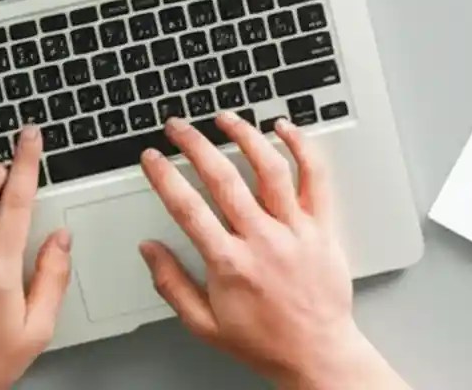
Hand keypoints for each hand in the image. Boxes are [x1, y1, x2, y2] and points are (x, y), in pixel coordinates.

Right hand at [139, 114, 408, 389]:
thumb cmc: (265, 342)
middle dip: (195, 144)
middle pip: (223, 178)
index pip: (187, 207)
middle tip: (178, 127)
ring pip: (269, 168)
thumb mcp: (204, 324)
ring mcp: (295, 230)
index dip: (164, 176)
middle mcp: (262, 240)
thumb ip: (171, 284)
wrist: (317, 354)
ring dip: (245, 136)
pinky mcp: (322, 226)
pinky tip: (285, 129)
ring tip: (225, 118)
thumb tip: (149, 249)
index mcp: (229, 264)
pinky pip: (315, 178)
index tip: (152, 158)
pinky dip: (301, 147)